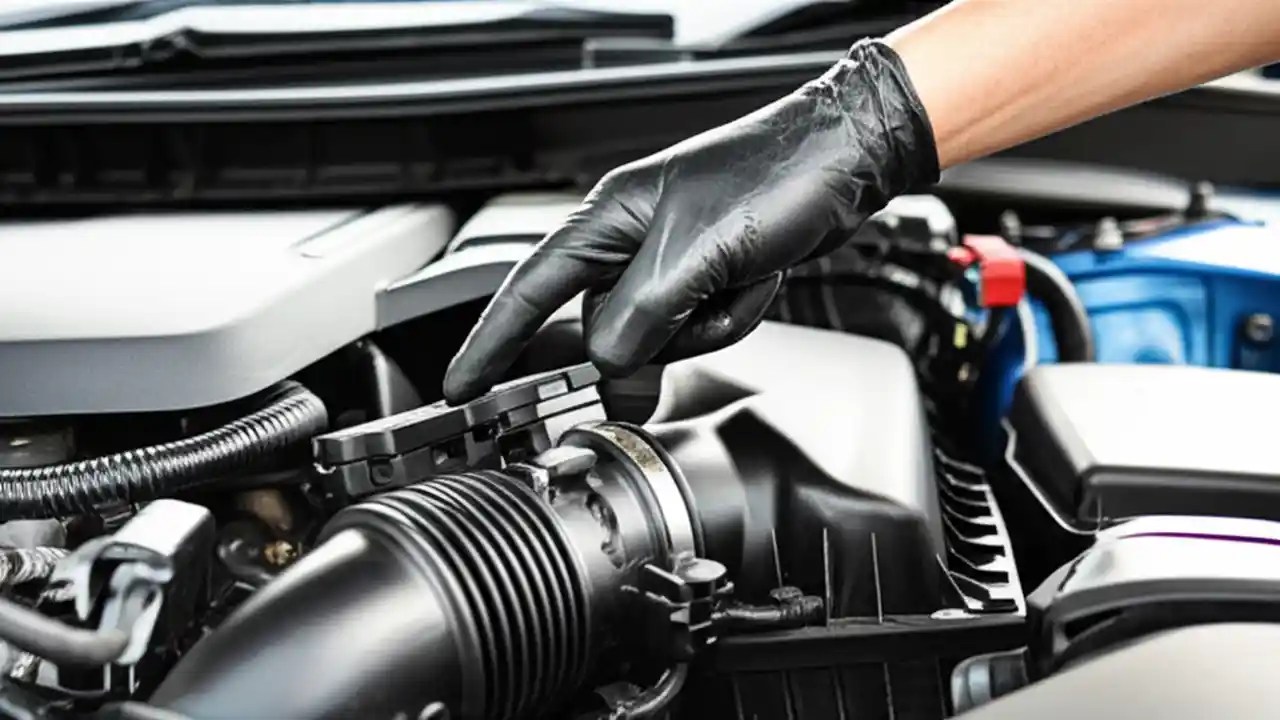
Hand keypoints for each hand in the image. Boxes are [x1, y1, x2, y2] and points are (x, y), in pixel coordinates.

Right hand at [444, 40, 938, 403]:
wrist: (845, 161)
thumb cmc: (772, 175)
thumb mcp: (691, 253)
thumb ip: (636, 319)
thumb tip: (608, 369)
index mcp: (607, 220)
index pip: (527, 291)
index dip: (491, 343)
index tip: (464, 384)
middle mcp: (631, 242)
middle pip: (603, 328)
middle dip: (652, 336)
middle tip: (692, 311)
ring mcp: (671, 263)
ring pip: (657, 338)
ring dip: (704, 324)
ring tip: (737, 278)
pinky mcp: (707, 279)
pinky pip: (701, 329)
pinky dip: (732, 316)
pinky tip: (755, 279)